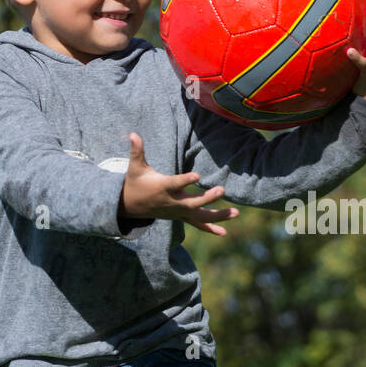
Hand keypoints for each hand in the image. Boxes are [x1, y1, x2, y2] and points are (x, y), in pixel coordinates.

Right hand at [118, 132, 238, 234]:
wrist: (129, 206)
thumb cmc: (134, 182)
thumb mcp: (135, 167)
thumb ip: (137, 151)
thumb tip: (133, 134)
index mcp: (162, 187)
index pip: (175, 184)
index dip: (186, 180)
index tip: (198, 175)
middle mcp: (171, 202)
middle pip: (191, 203)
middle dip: (207, 198)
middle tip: (222, 190)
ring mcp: (177, 211)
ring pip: (198, 216)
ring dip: (218, 216)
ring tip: (236, 213)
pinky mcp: (180, 216)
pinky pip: (197, 223)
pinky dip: (210, 228)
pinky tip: (224, 233)